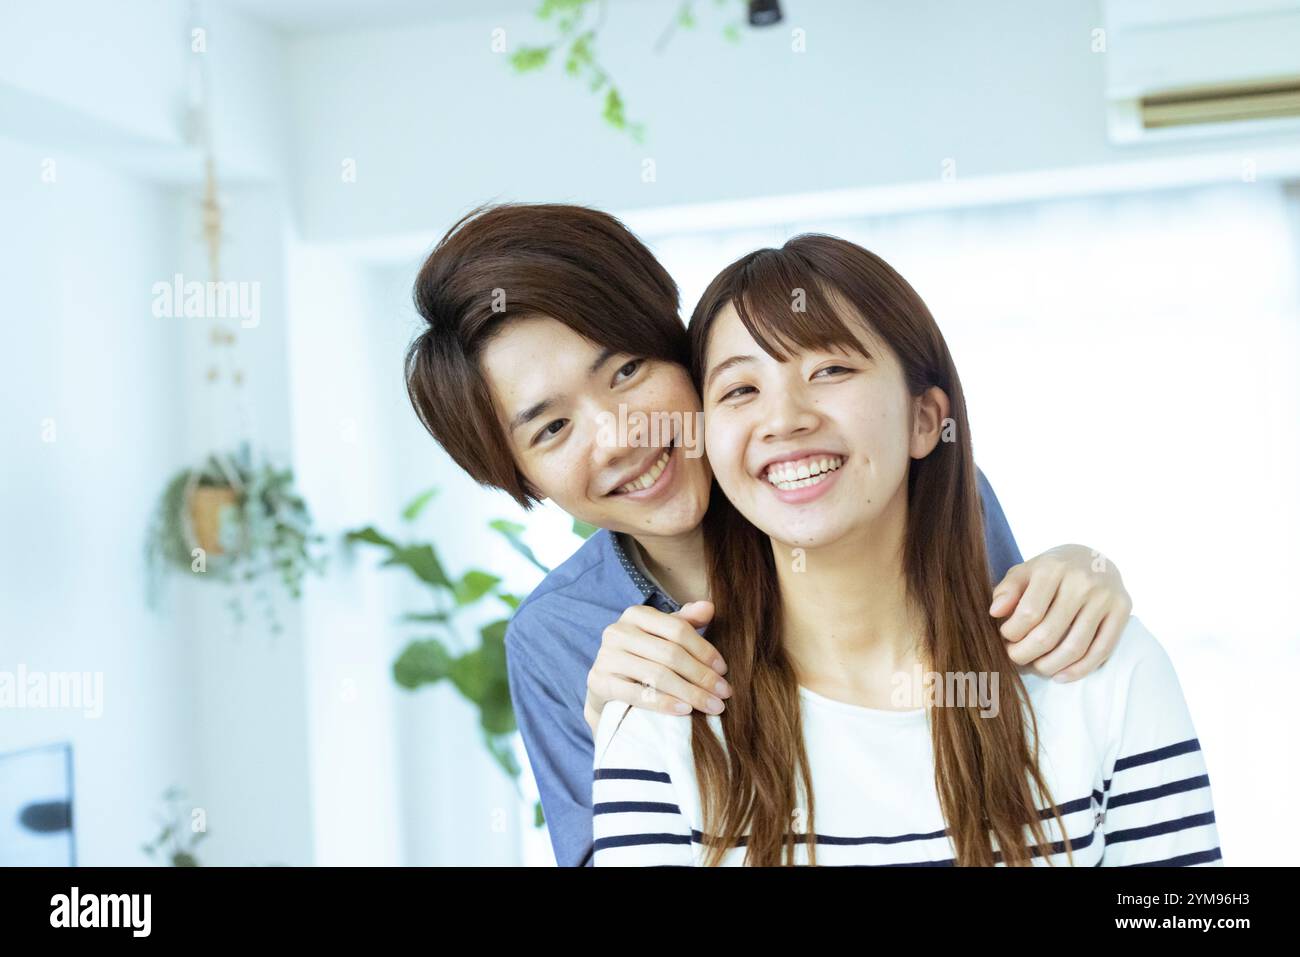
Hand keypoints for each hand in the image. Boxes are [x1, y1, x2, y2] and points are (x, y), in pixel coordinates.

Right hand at [584, 601, 728, 736]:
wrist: (607, 687)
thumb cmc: (643, 657)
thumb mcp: (664, 636)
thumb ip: (686, 621)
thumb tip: (710, 606)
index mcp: (636, 614)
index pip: (678, 629)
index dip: (704, 650)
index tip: (724, 670)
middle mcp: (617, 631)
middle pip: (670, 654)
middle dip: (702, 676)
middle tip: (724, 693)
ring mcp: (606, 657)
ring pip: (657, 675)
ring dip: (690, 693)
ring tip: (712, 706)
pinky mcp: (599, 682)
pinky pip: (637, 695)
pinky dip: (664, 703)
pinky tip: (685, 711)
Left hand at [990, 544, 1132, 682]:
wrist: (1093, 557)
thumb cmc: (1051, 570)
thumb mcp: (1024, 571)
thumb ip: (1007, 590)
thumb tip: (995, 613)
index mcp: (1053, 568)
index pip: (1028, 614)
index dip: (1012, 633)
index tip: (1006, 636)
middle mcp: (1082, 581)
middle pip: (1049, 634)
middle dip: (1025, 654)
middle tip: (1016, 657)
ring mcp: (1105, 596)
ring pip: (1075, 647)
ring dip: (1049, 666)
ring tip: (1036, 667)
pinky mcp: (1123, 610)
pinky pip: (1101, 650)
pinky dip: (1079, 670)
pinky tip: (1060, 675)